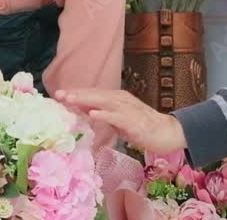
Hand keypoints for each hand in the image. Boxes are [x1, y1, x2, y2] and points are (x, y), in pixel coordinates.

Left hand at [54, 89, 186, 154]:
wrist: (167, 132)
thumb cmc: (142, 127)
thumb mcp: (118, 120)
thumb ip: (102, 114)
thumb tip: (83, 111)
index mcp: (116, 98)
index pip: (93, 93)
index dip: (76, 93)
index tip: (58, 95)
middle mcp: (121, 99)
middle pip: (95, 94)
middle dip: (76, 94)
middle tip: (58, 95)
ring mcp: (128, 109)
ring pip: (104, 101)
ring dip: (86, 100)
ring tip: (70, 99)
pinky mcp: (135, 121)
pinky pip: (117, 116)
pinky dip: (104, 114)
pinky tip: (93, 113)